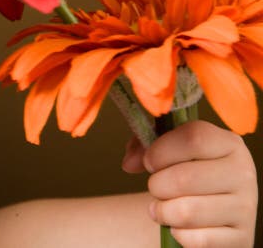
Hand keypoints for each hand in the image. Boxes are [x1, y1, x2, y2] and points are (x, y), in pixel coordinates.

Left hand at [122, 120, 257, 247]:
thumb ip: (144, 145)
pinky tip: (179, 226)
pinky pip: (195, 239)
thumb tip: (129, 163)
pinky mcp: (240, 238)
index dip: (161, 150)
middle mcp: (243, 173)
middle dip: (156, 185)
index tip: (148, 161)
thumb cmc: (187, 171)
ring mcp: (245, 208)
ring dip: (162, 211)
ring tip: (161, 207)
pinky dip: (177, 233)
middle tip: (155, 187)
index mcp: (228, 143)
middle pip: (184, 178)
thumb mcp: (169, 148)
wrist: (213, 211)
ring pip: (186, 212)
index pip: (194, 137)